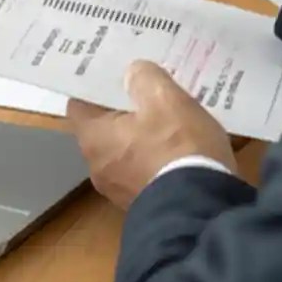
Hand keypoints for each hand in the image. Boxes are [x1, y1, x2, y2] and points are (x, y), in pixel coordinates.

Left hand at [65, 60, 237, 208]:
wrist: (201, 209)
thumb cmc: (178, 147)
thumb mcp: (165, 100)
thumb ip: (144, 79)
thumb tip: (132, 73)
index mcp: (93, 138)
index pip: (80, 105)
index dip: (95, 87)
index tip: (113, 73)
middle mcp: (98, 166)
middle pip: (104, 129)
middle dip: (123, 111)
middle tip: (145, 91)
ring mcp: (119, 190)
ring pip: (126, 152)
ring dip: (142, 137)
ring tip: (169, 119)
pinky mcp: (144, 204)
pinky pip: (145, 172)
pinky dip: (156, 159)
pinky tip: (181, 150)